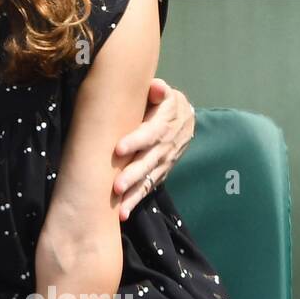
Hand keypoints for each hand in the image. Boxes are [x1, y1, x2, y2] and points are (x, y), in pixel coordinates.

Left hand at [111, 77, 194, 220]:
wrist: (183, 115)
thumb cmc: (161, 100)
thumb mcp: (162, 92)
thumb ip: (158, 90)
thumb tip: (156, 86)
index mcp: (167, 121)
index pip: (152, 132)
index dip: (136, 140)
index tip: (118, 149)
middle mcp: (168, 144)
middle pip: (150, 160)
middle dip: (134, 175)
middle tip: (116, 187)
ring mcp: (166, 160)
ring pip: (151, 178)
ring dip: (135, 193)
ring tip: (120, 208)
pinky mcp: (163, 171)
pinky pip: (150, 186)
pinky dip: (137, 199)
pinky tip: (123, 212)